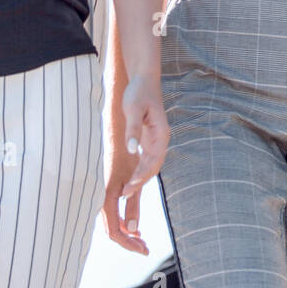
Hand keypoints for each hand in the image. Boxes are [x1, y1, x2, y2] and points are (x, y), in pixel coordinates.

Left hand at [101, 73, 166, 254]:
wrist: (144, 80)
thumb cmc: (139, 92)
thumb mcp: (134, 108)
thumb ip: (133, 129)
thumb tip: (131, 148)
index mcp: (160, 137)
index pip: (151, 163)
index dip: (139, 179)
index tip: (126, 191)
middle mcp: (159, 144)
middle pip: (151, 172)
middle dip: (140, 190)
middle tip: (126, 207)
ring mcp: (154, 145)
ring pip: (148, 172)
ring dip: (139, 188)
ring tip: (127, 205)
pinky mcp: (147, 144)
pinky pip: (143, 166)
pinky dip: (137, 180)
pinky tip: (127, 190)